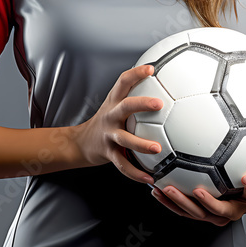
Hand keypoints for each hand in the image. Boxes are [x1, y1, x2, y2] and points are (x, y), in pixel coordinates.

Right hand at [71, 64, 161, 183]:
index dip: (136, 73)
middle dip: (142, 104)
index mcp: (114, 102)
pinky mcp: (108, 153)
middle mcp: (111, 116)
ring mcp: (108, 135)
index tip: (151, 68)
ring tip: (157, 149)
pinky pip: (123, 164)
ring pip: (125, 139)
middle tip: (159, 104)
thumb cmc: (107, 122)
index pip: (123, 82)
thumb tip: (165, 87)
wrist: (80, 144)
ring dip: (141, 144)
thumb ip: (136, 97)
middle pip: (125, 106)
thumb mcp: (116, 105)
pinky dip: (136, 173)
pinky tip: (150, 178)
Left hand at [150, 174, 245, 225]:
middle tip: (169, 189)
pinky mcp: (195, 211)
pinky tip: (157, 191)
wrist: (243, 197)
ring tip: (158, 190)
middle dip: (181, 201)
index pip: (218, 209)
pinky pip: (180, 209)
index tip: (198, 190)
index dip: (208, 201)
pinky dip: (168, 201)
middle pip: (196, 212)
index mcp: (231, 212)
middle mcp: (215, 216)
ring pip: (185, 211)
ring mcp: (204, 215)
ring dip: (170, 202)